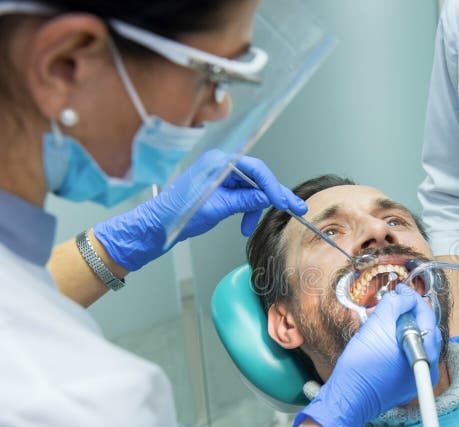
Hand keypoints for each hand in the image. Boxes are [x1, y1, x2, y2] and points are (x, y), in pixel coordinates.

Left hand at [94, 150, 306, 271]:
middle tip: (295, 207)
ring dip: (257, 209)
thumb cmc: (177, 213)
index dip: (272, 186)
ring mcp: (222, 179)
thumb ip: (243, 201)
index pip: (254, 169)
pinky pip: (244, 198)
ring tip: (250, 227)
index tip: (284, 201)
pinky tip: (245, 225)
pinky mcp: (222, 191)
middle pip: (257, 178)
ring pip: (252, 191)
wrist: (158, 225)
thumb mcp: (216, 208)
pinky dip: (247, 212)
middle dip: (274, 195)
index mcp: (218, 163)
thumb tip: (265, 198)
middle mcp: (221, 167)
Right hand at [294, 284, 441, 426]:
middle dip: (411, 313)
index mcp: (426, 352)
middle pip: (426, 329)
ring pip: (418, 342)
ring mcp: (419, 377)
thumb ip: (394, 304)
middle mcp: (429, 367)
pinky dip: (402, 343)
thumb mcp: (377, 324)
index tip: (400, 290)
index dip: (412, 298)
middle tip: (395, 303)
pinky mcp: (407, 383)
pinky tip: (387, 338)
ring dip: (406, 327)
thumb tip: (403, 296)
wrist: (349, 398)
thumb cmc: (361, 366)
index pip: (426, 315)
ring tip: (389, 319)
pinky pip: (410, 356)